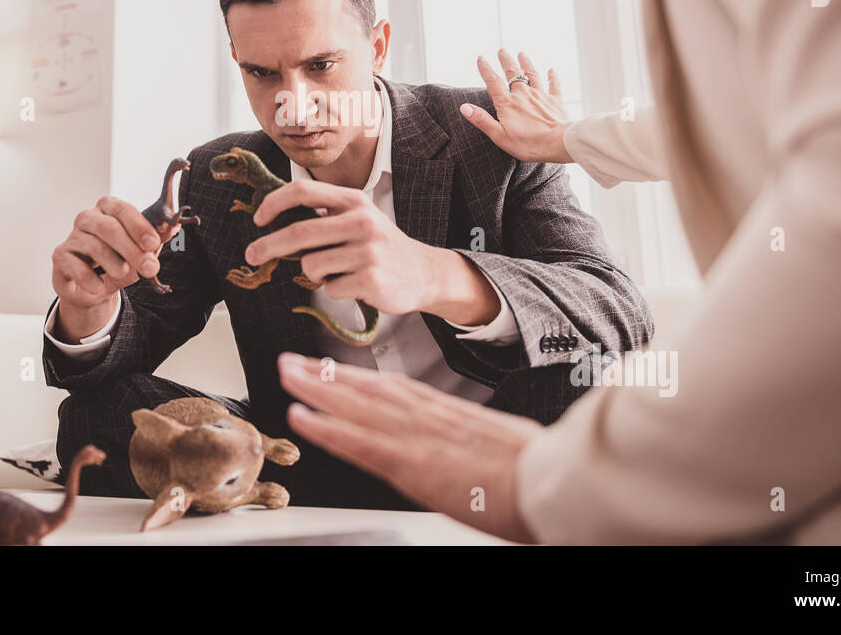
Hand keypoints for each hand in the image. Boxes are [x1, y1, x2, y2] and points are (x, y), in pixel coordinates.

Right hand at [51, 197, 162, 330]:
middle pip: (108, 228)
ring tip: (123, 274)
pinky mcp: (60, 256)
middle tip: (150, 268)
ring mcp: (72, 237)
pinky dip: (92, 281)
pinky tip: (99, 286)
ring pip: (95, 247)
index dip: (139, 226)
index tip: (153, 244)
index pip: (122, 209)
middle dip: (132, 250)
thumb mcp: (140, 252)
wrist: (94, 287)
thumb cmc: (118, 261)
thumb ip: (154, 241)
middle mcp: (87, 218)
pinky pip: (77, 268)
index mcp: (108, 209)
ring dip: (115, 265)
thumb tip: (174, 227)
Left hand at [247, 179, 436, 315]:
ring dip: (312, 274)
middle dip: (267, 246)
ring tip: (334, 273)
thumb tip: (273, 222)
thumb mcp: (358, 218)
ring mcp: (367, 251)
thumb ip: (323, 216)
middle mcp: (361, 221)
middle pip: (299, 232)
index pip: (302, 191)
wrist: (423, 272)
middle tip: (251, 256)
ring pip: (310, 266)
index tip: (258, 219)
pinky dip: (334, 290)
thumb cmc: (379, 245)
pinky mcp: (371, 279)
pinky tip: (353, 285)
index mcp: (353, 200)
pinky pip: (330, 289)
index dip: (273, 203)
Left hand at [276, 352, 541, 542]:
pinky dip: (327, 428)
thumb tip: (465, 451)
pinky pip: (359, 443)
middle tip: (290, 362)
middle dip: (326, 376)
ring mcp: (417, 438)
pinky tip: (302, 418)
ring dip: (316, 389)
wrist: (555, 479)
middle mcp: (428, 418)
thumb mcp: (504, 449)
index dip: (358, 379)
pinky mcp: (412, 463)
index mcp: (449, 415)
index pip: (394, 391)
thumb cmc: (538, 471)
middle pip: (368, 390)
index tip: (331, 370)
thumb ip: (474, 445)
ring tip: (286, 376)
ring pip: (356, 406)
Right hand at [460, 48, 572, 163]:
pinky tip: (552, 70)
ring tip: (522, 53)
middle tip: (502, 50)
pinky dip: (553, 77)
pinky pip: (554, 85)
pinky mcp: (556, 101)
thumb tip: (464, 107)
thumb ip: (482, 120)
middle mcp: (523, 95)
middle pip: (513, 73)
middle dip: (506, 60)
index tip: (481, 58)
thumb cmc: (529, 144)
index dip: (485, 69)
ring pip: (532, 74)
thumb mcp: (500, 136)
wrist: (559, 143)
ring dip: (526, 63)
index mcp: (508, 104)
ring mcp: (541, 96)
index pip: (493, 82)